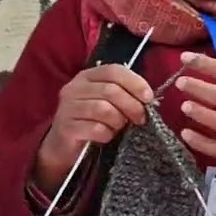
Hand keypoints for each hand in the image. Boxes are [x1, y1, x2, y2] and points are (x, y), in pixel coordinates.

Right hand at [35, 65, 153, 193]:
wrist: (66, 144)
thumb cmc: (94, 120)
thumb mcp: (110, 102)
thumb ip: (126, 94)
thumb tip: (149, 99)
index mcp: (88, 76)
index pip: (114, 70)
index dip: (135, 83)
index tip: (148, 98)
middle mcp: (75, 88)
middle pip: (111, 90)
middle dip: (132, 106)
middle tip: (139, 118)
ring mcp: (67, 107)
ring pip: (103, 109)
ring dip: (118, 121)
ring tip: (118, 127)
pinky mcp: (66, 127)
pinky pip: (95, 128)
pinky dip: (107, 134)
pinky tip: (106, 136)